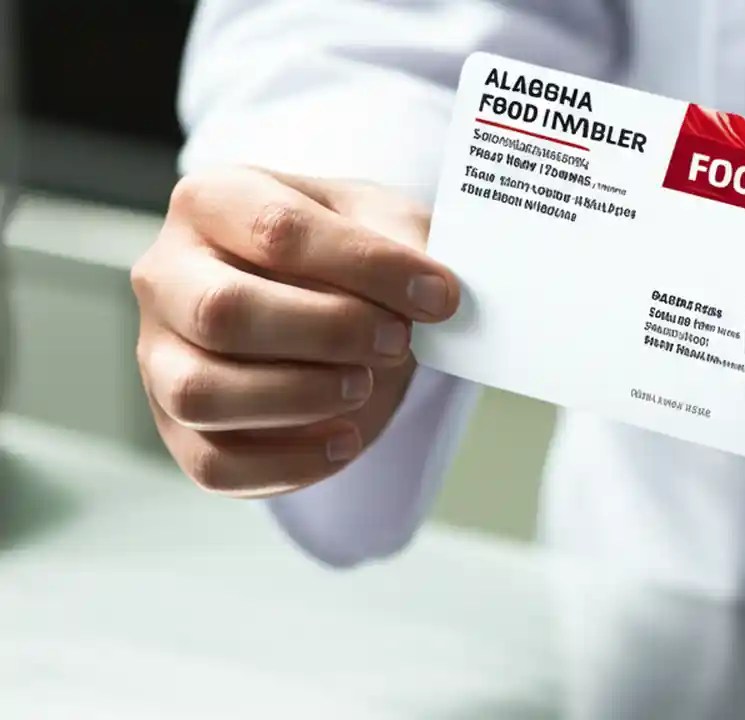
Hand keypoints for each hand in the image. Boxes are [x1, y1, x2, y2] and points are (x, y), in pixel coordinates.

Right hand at [132, 167, 458, 497]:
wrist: (333, 304)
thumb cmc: (346, 254)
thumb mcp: (382, 221)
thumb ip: (403, 243)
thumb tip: (431, 292)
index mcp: (214, 202)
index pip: (277, 230)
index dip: (366, 267)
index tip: (437, 296)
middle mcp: (168, 275)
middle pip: (221, 312)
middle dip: (328, 333)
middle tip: (395, 342)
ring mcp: (160, 355)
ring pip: (201, 393)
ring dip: (300, 397)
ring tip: (363, 385)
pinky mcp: (177, 429)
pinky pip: (214, 464)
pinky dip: (290, 464)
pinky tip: (345, 440)